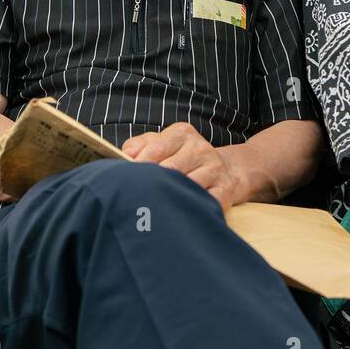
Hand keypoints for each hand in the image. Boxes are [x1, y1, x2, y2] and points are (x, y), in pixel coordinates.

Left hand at [121, 122, 247, 210]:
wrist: (223, 170)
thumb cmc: (181, 158)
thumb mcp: (160, 143)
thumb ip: (139, 146)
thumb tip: (124, 156)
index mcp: (182, 133)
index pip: (156, 148)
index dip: (139, 166)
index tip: (126, 180)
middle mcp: (200, 148)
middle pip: (170, 169)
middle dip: (152, 184)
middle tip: (137, 198)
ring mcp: (214, 169)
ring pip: (187, 186)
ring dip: (169, 199)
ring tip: (153, 209)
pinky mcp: (224, 190)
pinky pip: (205, 202)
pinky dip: (190, 209)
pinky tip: (177, 214)